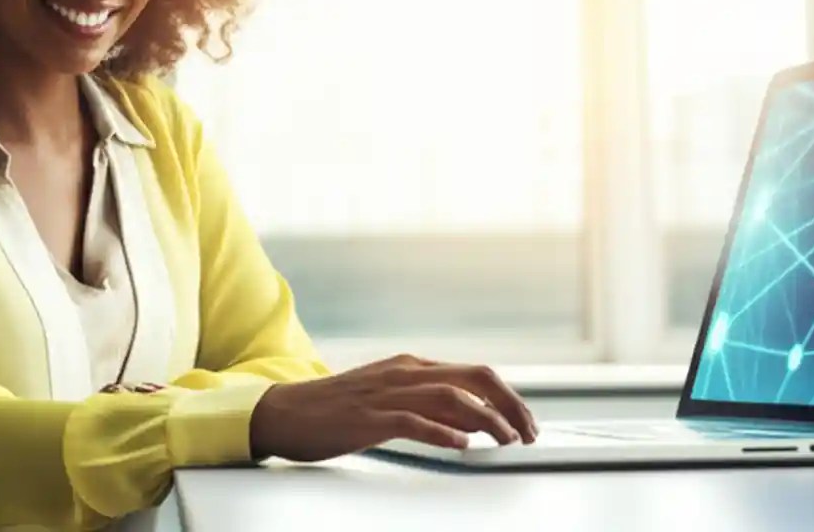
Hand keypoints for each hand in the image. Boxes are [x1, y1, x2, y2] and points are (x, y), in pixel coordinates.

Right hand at [249, 354, 538, 461]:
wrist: (283, 412)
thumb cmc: (337, 410)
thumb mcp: (390, 398)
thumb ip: (429, 406)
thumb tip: (474, 423)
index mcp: (412, 366)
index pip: (475, 373)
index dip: (509, 397)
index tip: (527, 423)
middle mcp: (404, 373)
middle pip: (473, 379)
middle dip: (510, 405)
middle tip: (530, 434)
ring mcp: (386, 393)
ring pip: (450, 398)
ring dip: (486, 420)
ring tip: (506, 440)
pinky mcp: (367, 418)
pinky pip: (412, 421)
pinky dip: (442, 432)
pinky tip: (462, 446)